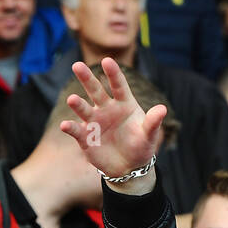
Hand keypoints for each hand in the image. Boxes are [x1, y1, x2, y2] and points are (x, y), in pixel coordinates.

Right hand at [60, 56, 166, 186]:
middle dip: (86, 78)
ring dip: (77, 104)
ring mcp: (95, 122)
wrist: (129, 167)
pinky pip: (76, 130)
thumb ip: (153, 122)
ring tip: (72, 99)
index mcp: (124, 103)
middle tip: (77, 65)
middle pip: (95, 90)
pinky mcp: (86, 137)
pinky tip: (65, 125)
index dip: (112, 73)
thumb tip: (163, 109)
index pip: (118, 85)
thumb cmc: (141, 146)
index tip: (107, 61)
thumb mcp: (149, 135)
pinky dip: (70, 128)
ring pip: (84, 109)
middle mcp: (107, 108)